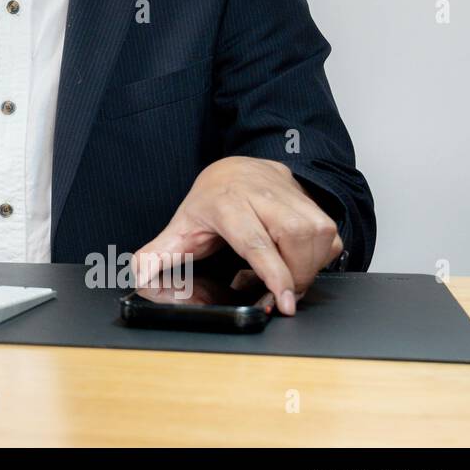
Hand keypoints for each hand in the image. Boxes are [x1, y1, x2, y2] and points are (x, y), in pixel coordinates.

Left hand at [132, 156, 341, 315]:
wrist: (237, 168)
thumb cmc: (211, 202)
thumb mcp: (181, 227)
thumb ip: (158, 255)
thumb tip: (138, 277)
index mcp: (226, 203)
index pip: (256, 241)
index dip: (273, 274)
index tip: (284, 301)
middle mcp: (263, 195)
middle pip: (294, 239)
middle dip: (294, 275)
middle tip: (280, 294)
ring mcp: (292, 195)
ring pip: (319, 236)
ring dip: (308, 268)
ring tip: (285, 277)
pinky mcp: (313, 201)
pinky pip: (331, 235)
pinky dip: (319, 258)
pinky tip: (297, 262)